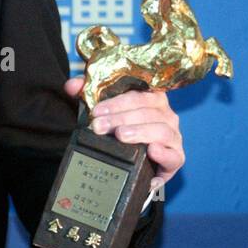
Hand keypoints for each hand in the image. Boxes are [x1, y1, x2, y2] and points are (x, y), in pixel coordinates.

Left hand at [63, 76, 183, 187]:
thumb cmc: (121, 131)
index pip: (139, 94)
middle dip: (120, 118)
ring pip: (161, 130)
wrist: (134, 162)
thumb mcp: (104, 112)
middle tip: (99, 126)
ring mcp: (173, 137)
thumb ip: (87, 95)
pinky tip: (152, 151)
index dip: (117, 101)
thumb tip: (71, 85)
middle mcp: (166, 116)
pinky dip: (164, 153)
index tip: (96, 110)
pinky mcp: (176, 158)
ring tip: (120, 136)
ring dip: (139, 132)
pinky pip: (175, 156)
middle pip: (147, 112)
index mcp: (152, 100)